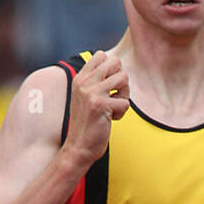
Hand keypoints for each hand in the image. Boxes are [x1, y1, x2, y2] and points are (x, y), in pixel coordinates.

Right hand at [64, 50, 129, 166]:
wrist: (78, 148)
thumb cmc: (87, 124)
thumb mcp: (85, 97)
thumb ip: (95, 81)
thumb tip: (115, 65)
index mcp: (80, 78)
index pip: (101, 55)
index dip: (112, 68)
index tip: (109, 85)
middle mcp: (84, 82)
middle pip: (116, 62)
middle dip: (121, 79)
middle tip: (115, 95)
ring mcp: (92, 92)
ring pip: (124, 78)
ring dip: (124, 95)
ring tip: (114, 107)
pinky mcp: (100, 105)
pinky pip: (125, 102)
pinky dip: (122, 113)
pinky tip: (111, 120)